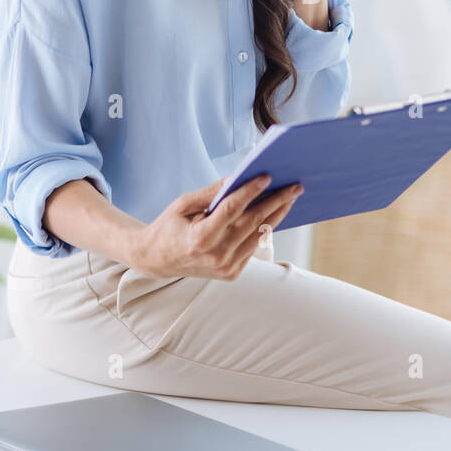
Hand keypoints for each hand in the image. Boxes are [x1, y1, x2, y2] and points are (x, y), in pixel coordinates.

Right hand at [128, 174, 303, 279]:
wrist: (156, 260)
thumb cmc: (168, 228)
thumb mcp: (183, 205)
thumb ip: (211, 193)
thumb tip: (237, 177)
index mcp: (201, 238)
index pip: (232, 210)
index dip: (251, 191)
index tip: (267, 176)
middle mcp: (216, 256)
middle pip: (253, 223)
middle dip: (276, 202)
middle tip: (294, 186)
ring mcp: (226, 268)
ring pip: (258, 236)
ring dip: (276, 215)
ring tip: (290, 198)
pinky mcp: (232, 273)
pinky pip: (252, 246)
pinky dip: (264, 229)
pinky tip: (274, 213)